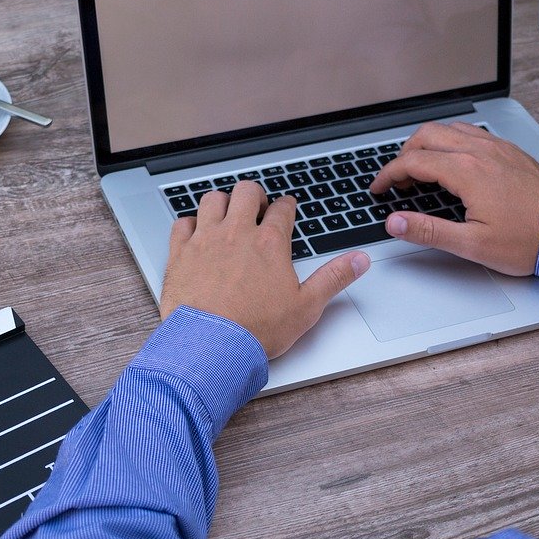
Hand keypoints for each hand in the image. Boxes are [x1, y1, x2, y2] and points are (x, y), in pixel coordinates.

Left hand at [160, 181, 369, 357]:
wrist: (210, 345)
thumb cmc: (256, 329)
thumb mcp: (307, 307)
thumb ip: (333, 278)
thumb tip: (358, 260)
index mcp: (270, 244)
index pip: (283, 210)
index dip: (288, 206)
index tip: (287, 208)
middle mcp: (237, 234)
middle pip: (246, 193)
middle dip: (255, 195)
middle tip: (258, 206)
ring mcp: (206, 240)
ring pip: (212, 200)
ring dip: (222, 202)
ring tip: (227, 212)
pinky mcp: (180, 253)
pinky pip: (181, 223)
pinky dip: (189, 223)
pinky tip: (194, 231)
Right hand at [369, 122, 538, 275]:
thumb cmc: (530, 239)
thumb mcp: (472, 244)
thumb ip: (428, 230)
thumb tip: (395, 222)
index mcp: (467, 171)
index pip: (413, 161)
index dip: (388, 174)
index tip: (379, 188)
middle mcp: (481, 151)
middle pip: (427, 135)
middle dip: (403, 154)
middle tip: (396, 180)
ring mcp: (497, 148)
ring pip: (449, 129)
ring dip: (427, 144)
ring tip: (420, 170)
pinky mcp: (510, 151)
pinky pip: (471, 133)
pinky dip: (451, 142)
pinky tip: (453, 162)